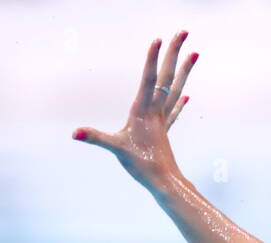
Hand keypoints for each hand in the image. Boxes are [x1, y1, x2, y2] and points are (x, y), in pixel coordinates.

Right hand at [71, 31, 198, 190]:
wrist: (165, 183)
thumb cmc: (141, 166)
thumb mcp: (116, 150)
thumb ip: (96, 138)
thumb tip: (75, 133)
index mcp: (144, 111)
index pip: (148, 79)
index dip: (152, 59)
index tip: (158, 38)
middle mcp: (156, 110)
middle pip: (166, 76)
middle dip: (174, 52)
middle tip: (184, 31)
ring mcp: (162, 119)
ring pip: (175, 88)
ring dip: (183, 70)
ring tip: (194, 53)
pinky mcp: (164, 130)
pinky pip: (173, 111)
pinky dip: (180, 100)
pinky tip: (186, 94)